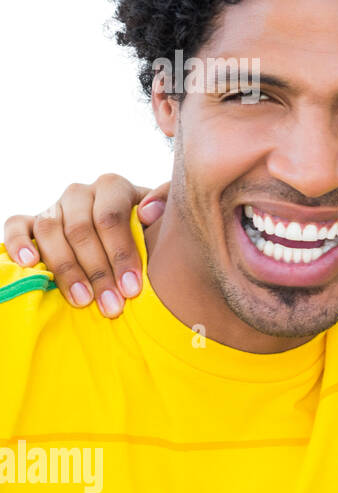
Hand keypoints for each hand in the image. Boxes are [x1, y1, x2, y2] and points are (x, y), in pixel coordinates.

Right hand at [2, 176, 169, 316]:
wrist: (134, 228)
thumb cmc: (151, 227)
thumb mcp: (167, 214)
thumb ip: (166, 203)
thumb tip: (148, 212)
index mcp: (113, 187)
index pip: (111, 218)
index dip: (120, 254)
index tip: (132, 288)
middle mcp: (81, 193)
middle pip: (80, 229)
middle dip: (98, 272)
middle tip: (111, 305)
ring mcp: (55, 206)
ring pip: (50, 231)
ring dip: (65, 269)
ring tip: (82, 300)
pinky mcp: (32, 220)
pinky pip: (16, 225)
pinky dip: (18, 243)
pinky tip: (29, 263)